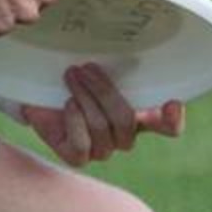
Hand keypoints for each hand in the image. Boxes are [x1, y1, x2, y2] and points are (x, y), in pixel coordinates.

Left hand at [20, 64, 186, 167]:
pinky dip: (74, 120)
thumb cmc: (76, 75)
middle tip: (86, 68)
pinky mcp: (77, 157)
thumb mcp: (99, 66)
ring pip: (102, 128)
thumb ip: (121, 66)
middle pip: (127, 121)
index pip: (168, 127)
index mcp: (139, 113)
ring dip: (84, 97)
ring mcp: (101, 149)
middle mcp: (123, 135)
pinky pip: (81, 146)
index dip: (172, 120)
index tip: (172, 103)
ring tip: (71, 74)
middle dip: (104, 92)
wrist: (39, 89)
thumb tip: (135, 54)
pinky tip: (66, 104)